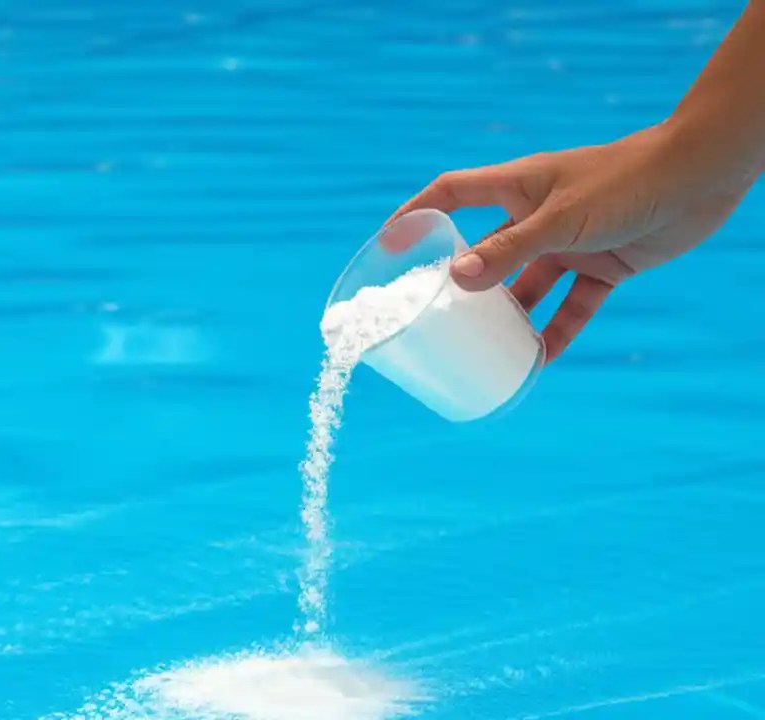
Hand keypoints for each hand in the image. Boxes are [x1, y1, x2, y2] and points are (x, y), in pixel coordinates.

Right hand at [387, 123, 749, 360]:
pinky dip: (558, 328)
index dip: (416, 216)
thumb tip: (457, 281)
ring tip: (485, 347)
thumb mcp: (558, 219)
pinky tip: (541, 358)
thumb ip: (508, 250)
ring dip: (510, 313)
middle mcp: (537, 213)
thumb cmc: (624, 180)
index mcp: (516, 186)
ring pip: (527, 282)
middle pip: (485, 247)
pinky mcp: (604, 262)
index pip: (450, 195)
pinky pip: (573, 302)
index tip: (388, 244)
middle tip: (435, 313)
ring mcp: (570, 239)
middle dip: (461, 280)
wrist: (699, 176)